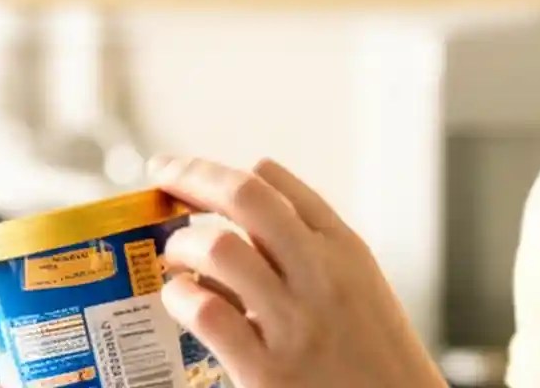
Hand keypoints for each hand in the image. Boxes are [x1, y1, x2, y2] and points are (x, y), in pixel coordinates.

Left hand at [151, 155, 446, 387]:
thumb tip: (245, 222)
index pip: (276, 184)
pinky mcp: (268, 370)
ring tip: (174, 256)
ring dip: (183, 244)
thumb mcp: (360, 284)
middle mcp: (321, 274)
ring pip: (220, 249)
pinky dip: (180, 297)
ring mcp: (294, 321)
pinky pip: (208, 314)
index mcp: (344, 248)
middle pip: (246, 196)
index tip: (187, 171)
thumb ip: (312, 249)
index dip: (220, 170)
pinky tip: (178, 299)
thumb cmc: (375, 353)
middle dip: (192, 175)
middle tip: (163, 177)